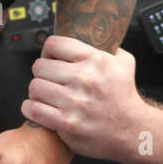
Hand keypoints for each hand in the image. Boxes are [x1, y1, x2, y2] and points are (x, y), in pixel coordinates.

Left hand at [20, 35, 146, 160]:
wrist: (132, 131)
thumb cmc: (124, 97)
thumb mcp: (124, 63)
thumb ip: (106, 46)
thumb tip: (88, 32)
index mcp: (96, 60)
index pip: (54, 44)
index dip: (48, 51)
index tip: (52, 60)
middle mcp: (85, 79)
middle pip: (39, 66)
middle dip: (42, 74)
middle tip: (50, 81)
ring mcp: (75, 102)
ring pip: (34, 87)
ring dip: (37, 92)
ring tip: (47, 96)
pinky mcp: (67, 123)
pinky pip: (33, 109)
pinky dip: (30, 108)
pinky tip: (40, 108)